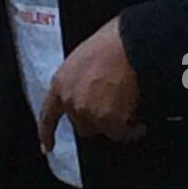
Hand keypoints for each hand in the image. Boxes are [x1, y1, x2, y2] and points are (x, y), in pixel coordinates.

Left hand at [39, 16, 146, 149]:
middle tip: (115, 105)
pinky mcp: (109, 120)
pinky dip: (133, 129)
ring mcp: (89, 112)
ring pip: (105, 130)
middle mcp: (71, 100)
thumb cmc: (113, 41)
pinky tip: (140, 118)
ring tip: (132, 105)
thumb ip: (80, 79)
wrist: (132, 42)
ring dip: (117, 123)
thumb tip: (91, 90)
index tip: (47, 146)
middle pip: (82, 126)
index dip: (47, 132)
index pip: (48, 114)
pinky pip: (123, 133)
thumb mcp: (85, 58)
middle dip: (98, 120)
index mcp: (61, 82)